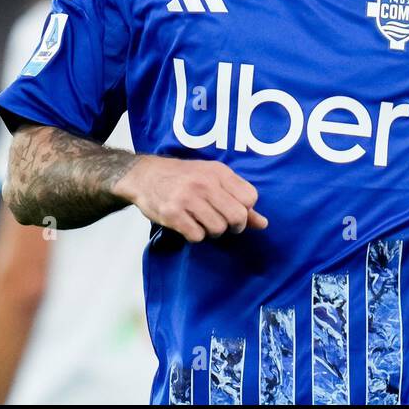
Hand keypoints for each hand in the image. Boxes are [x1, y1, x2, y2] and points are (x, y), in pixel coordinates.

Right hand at [115, 156, 267, 241]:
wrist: (144, 175)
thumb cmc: (183, 177)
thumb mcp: (213, 179)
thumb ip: (238, 198)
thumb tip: (263, 223)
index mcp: (218, 172)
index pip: (250, 198)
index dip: (246, 209)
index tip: (234, 210)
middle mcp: (204, 183)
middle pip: (237, 216)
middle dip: (233, 226)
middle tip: (223, 223)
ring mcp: (187, 199)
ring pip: (218, 228)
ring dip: (213, 231)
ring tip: (202, 222)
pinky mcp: (173, 214)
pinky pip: (197, 236)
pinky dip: (196, 235)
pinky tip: (189, 225)